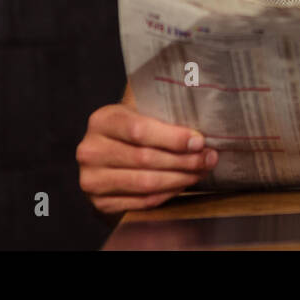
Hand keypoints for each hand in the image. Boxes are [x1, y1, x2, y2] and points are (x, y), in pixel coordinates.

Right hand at [77, 103, 218, 213]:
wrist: (105, 161)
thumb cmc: (132, 131)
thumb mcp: (139, 111)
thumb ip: (162, 106)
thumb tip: (201, 97)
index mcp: (102, 120)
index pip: (139, 130)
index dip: (173, 138)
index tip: (200, 141)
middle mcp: (91, 149)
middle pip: (145, 158)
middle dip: (184, 160)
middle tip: (209, 158)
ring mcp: (92, 179)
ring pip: (146, 182)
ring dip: (180, 178)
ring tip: (201, 171)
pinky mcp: (100, 202)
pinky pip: (142, 201)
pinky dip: (168, 193)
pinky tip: (183, 183)